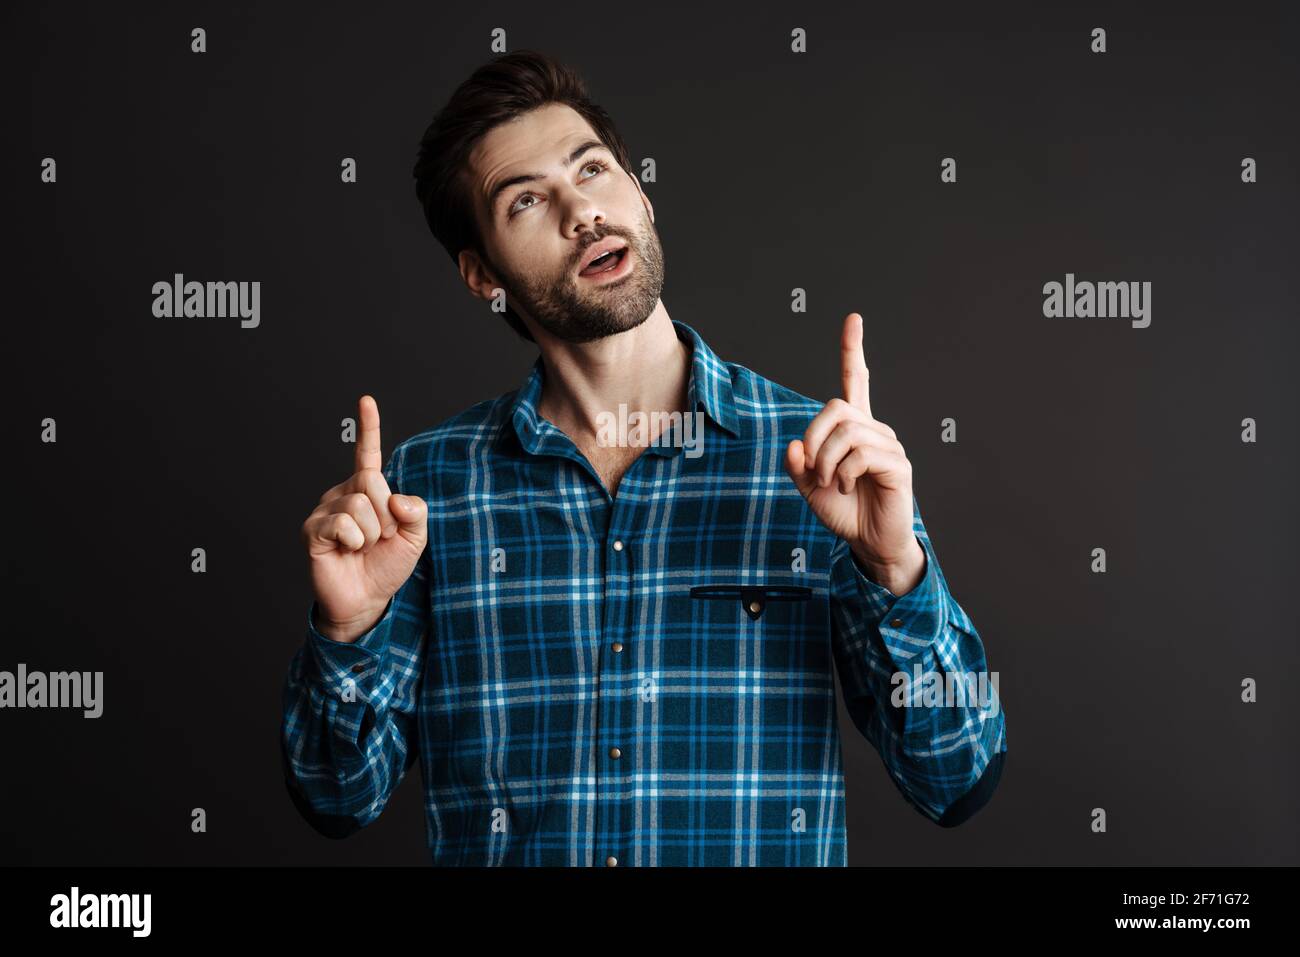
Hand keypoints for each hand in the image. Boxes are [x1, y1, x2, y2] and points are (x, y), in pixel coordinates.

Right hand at [300, 395, 427, 641]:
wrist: (366, 600)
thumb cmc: (387, 566)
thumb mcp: (415, 537)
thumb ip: (416, 513)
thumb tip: (397, 499)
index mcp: (369, 490)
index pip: (368, 454)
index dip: (369, 427)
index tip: (366, 400)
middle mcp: (344, 493)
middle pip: (372, 480)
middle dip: (387, 515)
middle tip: (381, 537)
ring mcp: (326, 510)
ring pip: (360, 504)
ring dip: (373, 533)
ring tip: (364, 548)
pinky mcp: (313, 530)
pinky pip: (343, 523)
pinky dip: (355, 541)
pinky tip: (348, 551)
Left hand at [784, 313, 923, 588]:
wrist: (869, 542)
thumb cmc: (844, 511)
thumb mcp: (808, 488)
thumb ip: (798, 465)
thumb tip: (796, 444)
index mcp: (854, 429)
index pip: (855, 381)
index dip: (852, 350)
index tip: (853, 319)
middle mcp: (874, 430)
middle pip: (836, 407)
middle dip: (815, 437)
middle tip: (813, 469)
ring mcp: (889, 445)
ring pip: (847, 432)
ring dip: (826, 462)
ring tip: (830, 483)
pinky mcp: (898, 465)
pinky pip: (861, 455)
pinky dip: (843, 473)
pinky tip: (846, 487)